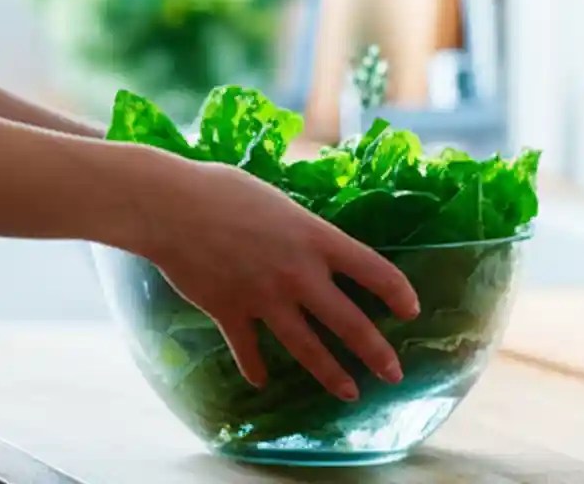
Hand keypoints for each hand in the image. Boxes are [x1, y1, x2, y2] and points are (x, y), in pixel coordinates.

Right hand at [123, 155, 419, 401]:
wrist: (171, 206)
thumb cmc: (223, 190)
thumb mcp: (280, 201)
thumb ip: (301, 229)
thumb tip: (313, 242)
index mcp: (316, 238)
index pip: (374, 270)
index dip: (398, 293)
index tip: (412, 311)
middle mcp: (298, 273)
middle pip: (349, 322)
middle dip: (375, 352)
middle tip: (394, 374)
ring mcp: (265, 298)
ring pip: (307, 348)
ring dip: (331, 374)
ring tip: (351, 392)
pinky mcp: (230, 312)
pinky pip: (248, 350)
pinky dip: (255, 367)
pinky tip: (260, 381)